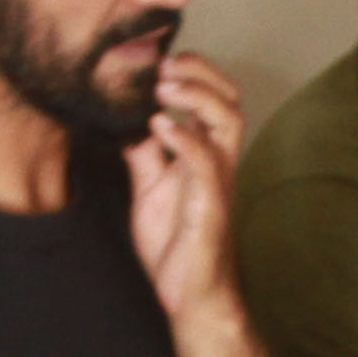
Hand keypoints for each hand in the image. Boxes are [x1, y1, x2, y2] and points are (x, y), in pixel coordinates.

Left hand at [123, 49, 248, 319]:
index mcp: (205, 156)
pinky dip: (185, 138)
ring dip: (197, 97)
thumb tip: (128, 122)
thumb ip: (144, 154)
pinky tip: (160, 125)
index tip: (162, 61)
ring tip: (165, 86)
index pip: (215, 100)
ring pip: (227, 122)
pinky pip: (206, 163)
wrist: (188, 295)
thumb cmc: (175, 244)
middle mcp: (218, 162)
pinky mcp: (209, 205)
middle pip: (229, 101)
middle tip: (166, 65)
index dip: (196, 74)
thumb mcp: (149, 189)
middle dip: (202, 74)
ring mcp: (217, 182)